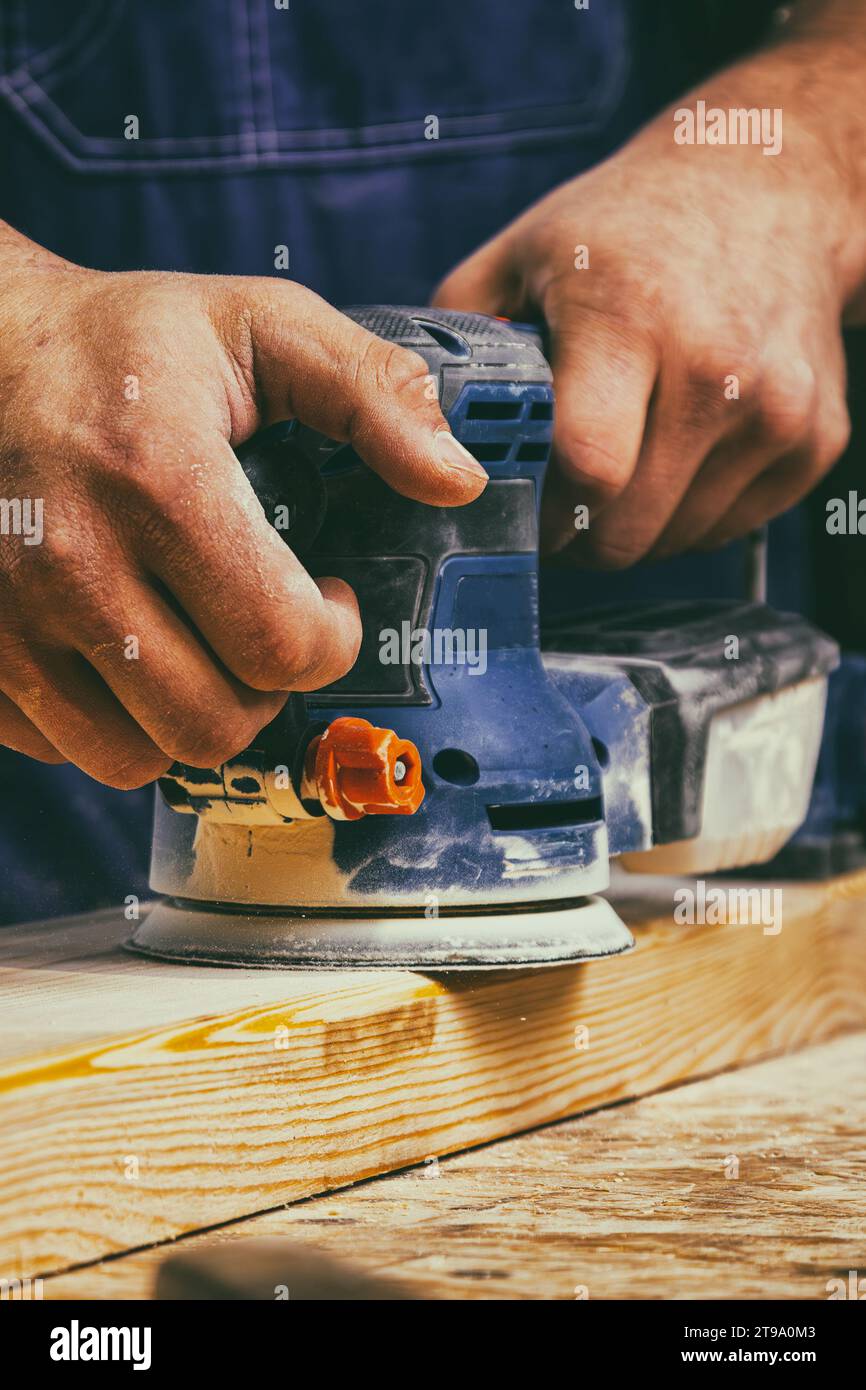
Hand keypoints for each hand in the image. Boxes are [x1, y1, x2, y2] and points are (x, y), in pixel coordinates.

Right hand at [0, 226, 485, 785]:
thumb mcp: (258, 327)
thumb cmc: (122, 344)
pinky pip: (63, 750)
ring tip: (197, 644)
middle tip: (263, 627)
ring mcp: (6, 619)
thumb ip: (371, 393)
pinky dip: (109, 719)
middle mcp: (70, 562)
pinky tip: (122, 649)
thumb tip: (456, 479)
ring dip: (187, 717)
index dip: (330, 635)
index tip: (325, 594)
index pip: (280, 645)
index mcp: (157, 482)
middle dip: (266, 689)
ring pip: (135, 760)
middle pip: (214, 724)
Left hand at [434, 67, 861, 565]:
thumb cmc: (631, 225)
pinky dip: (690, 514)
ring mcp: (777, 408)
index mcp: (629, 318)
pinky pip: (729, 528)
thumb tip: (412, 429)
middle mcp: (715, 368)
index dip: (541, 514)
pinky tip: (675, 454)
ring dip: (634, 527)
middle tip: (557, 505)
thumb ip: (460, 342)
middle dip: (578, 536)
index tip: (519, 512)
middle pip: (628, 528)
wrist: (770, 184)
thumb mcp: (522, 253)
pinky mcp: (815, 438)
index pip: (586, 468)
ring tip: (620, 465)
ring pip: (678, 541)